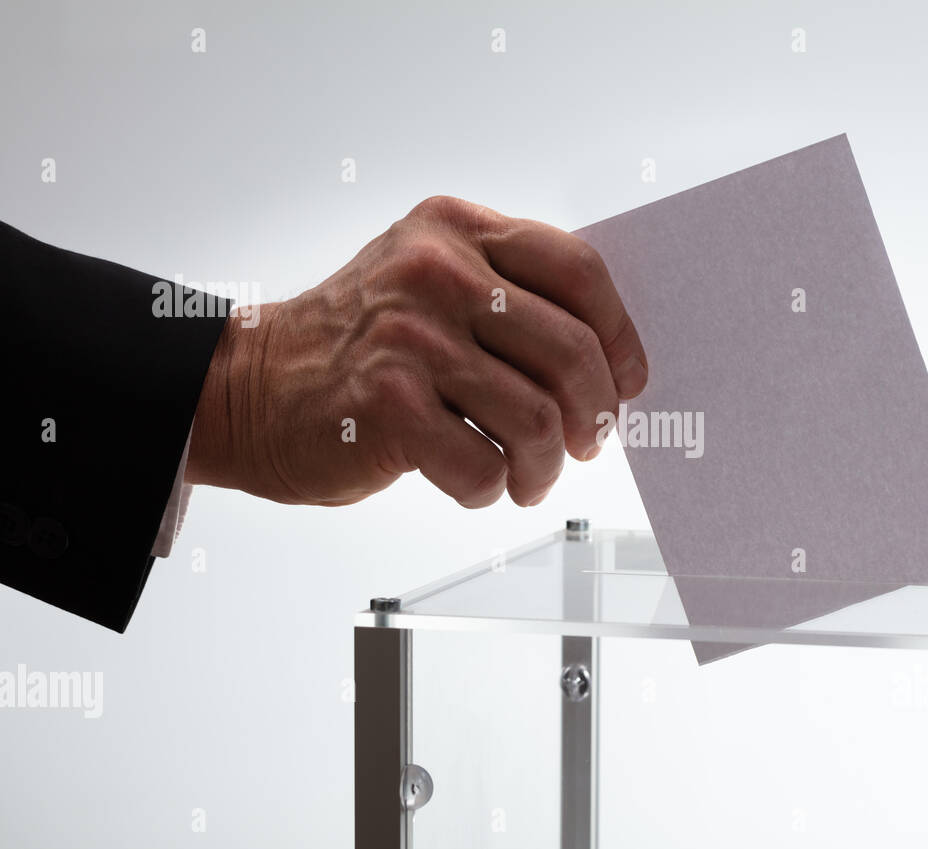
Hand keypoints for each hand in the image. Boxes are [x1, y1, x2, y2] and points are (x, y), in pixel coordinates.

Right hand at [186, 196, 646, 506]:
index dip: (620, 337)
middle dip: (594, 416)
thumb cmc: (357, 345)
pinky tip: (479, 481)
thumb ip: (508, 291)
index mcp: (456, 230)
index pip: (579, 272)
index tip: (627, 384)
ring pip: (537, 419)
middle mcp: (436, 272)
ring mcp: (410, 337)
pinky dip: (492, 488)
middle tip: (586, 444)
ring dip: (545, 467)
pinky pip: (484, 466)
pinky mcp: (386, 404)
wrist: (248, 388)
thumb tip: (609, 359)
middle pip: (571, 352)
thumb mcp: (428, 277)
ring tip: (530, 478)